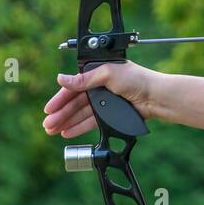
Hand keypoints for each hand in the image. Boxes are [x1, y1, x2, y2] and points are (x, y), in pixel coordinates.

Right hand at [43, 62, 159, 137]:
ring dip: (67, 121)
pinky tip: (68, 132)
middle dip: (61, 113)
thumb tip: (61, 78)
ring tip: (54, 130)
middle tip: (48, 125)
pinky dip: (79, 127)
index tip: (49, 109)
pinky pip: (92, 121)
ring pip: (81, 113)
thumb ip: (84, 79)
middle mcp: (100, 86)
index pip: (74, 86)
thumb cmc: (136, 79)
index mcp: (98, 73)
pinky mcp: (111, 113)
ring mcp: (105, 101)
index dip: (60, 98)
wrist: (155, 96)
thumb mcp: (107, 74)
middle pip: (75, 102)